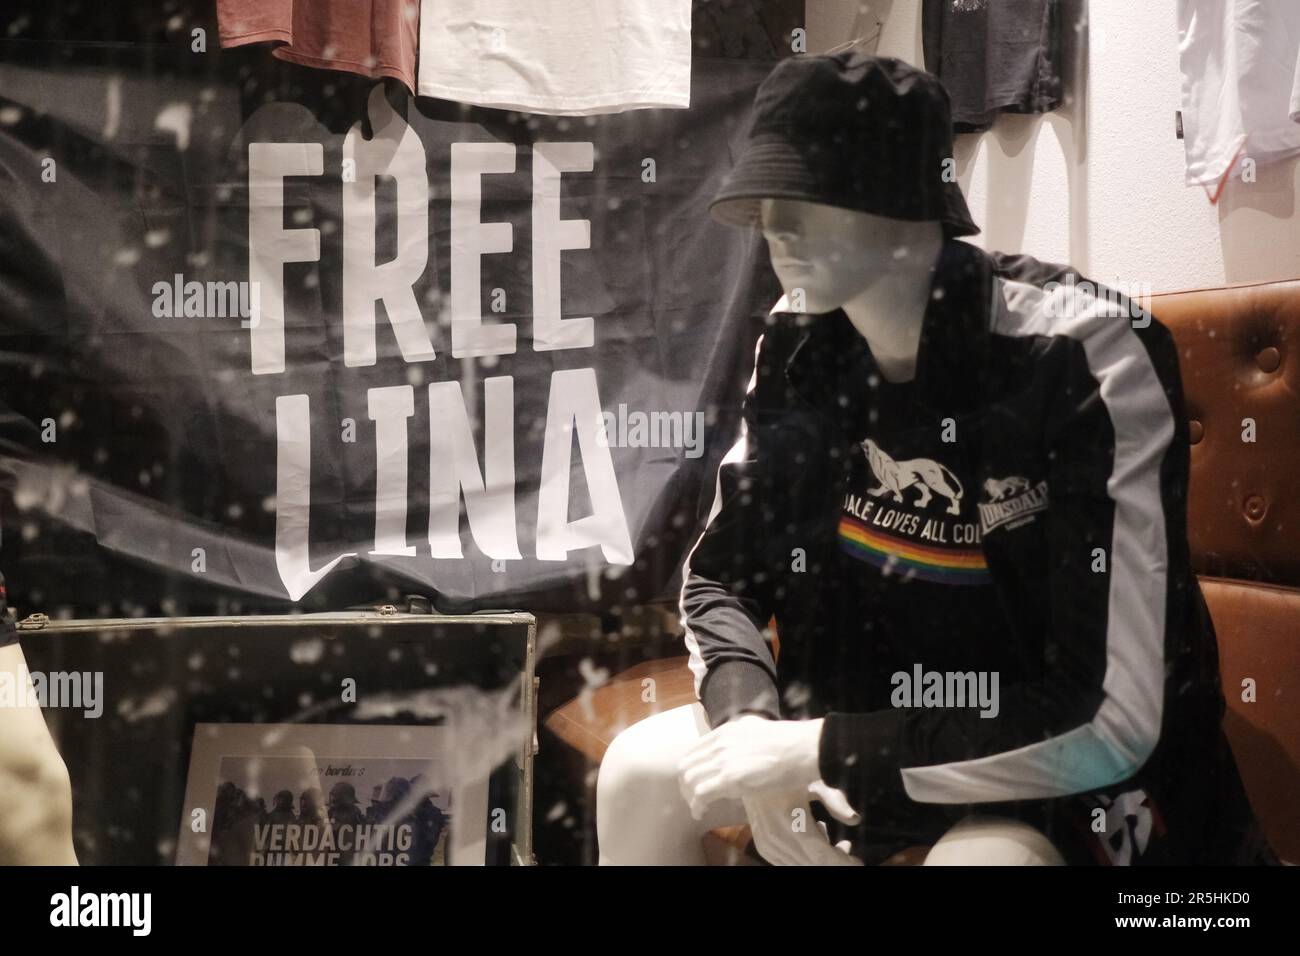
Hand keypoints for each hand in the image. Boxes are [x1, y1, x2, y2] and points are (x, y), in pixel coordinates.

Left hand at [678, 715, 823, 817]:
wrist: (802, 749)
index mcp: (725, 732)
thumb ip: (740, 739)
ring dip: (690, 797)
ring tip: (698, 807)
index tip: (695, 781)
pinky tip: (701, 813)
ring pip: (690, 780)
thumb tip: (737, 751)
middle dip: (686, 784)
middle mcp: (719, 744)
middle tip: (694, 797)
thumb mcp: (755, 731)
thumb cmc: (788, 743)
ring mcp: (723, 760)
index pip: (693, 751)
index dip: (691, 769)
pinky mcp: (730, 778)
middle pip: (687, 766)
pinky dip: (697, 806)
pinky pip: (701, 794)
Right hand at [742, 782, 862, 865]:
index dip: (843, 863)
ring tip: (831, 839)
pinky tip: (812, 838)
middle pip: (814, 863)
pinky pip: (787, 863)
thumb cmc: (787, 772)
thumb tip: (855, 820)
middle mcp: (778, 837)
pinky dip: (804, 858)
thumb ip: (835, 801)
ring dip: (820, 860)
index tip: (859, 862)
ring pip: (801, 865)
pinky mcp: (764, 846)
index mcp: (792, 821)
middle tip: (849, 849)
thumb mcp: (814, 782)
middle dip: (836, 861)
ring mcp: (768, 844)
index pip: (823, 855)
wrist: (750, 771)